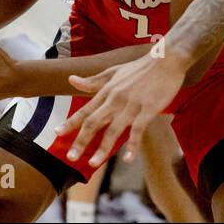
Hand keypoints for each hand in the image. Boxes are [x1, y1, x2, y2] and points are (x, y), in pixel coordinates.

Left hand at [56, 42, 188, 167]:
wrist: (166, 60)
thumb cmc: (140, 68)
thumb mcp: (114, 71)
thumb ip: (93, 81)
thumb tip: (71, 80)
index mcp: (107, 92)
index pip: (85, 110)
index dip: (71, 122)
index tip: (57, 133)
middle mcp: (115, 99)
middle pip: (94, 122)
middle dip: (81, 141)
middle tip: (71, 157)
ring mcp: (131, 105)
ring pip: (113, 130)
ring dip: (103, 148)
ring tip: (93, 163)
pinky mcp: (147, 110)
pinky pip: (138, 130)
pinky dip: (132, 145)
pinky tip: (127, 159)